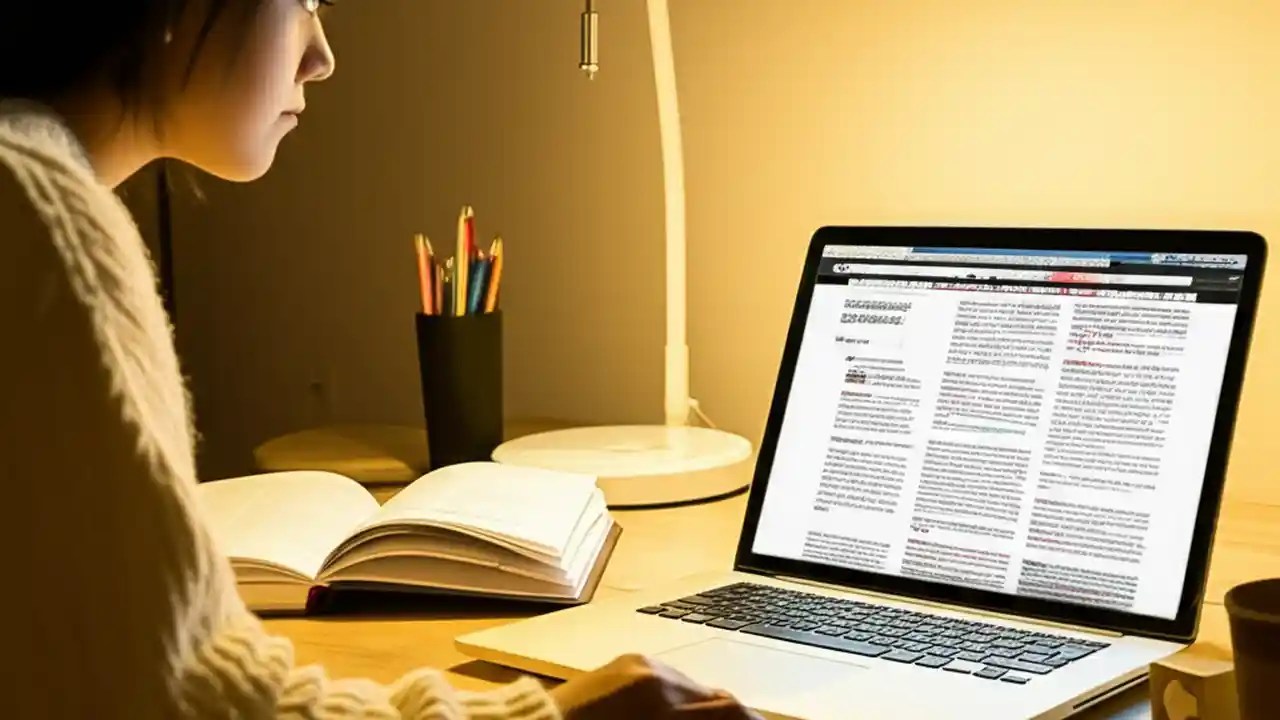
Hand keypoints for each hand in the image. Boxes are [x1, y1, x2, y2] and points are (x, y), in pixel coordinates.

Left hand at [549, 653, 763, 718]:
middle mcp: (656, 676)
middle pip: (717, 696)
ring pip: (693, 686)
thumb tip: (725, 719)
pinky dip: (678, 697)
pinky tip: (673, 713)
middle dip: (732, 717)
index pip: (728, 710)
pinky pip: (666, 677)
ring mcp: (640, 664)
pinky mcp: (627, 661)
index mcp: (663, 704)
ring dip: (703, 708)